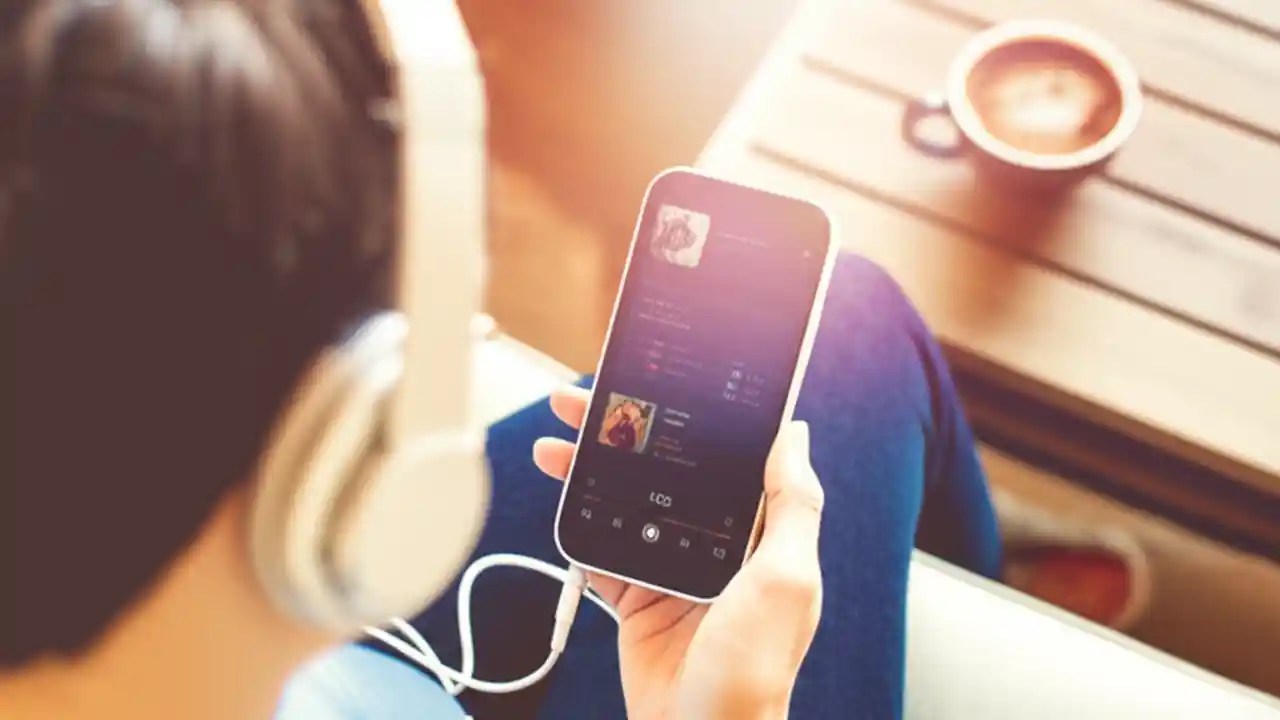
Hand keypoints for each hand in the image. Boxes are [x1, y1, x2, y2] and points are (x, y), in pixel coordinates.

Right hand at [534, 386, 824, 719]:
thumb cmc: (755, 670)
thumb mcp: (787, 579)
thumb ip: (793, 505)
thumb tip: (795, 435)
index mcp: (762, 537)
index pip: (727, 461)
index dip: (695, 419)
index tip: (662, 384)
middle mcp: (719, 549)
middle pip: (667, 474)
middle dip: (626, 437)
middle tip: (586, 403)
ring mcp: (674, 573)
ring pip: (628, 504)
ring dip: (591, 472)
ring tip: (556, 443)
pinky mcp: (637, 601)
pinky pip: (604, 552)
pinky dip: (580, 525)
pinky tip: (560, 496)